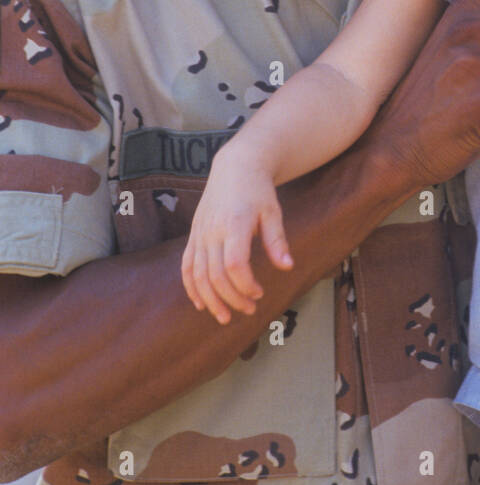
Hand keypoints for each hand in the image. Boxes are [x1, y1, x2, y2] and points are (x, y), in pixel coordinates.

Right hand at [181, 151, 292, 324]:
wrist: (235, 167)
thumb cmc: (258, 190)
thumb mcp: (273, 211)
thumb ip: (277, 241)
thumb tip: (287, 267)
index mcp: (234, 224)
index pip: (234, 264)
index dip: (245, 285)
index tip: (260, 293)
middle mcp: (212, 230)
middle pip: (215, 275)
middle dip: (232, 298)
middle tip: (249, 310)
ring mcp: (200, 234)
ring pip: (198, 275)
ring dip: (211, 299)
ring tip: (225, 317)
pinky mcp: (194, 235)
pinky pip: (187, 266)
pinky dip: (191, 287)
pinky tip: (201, 303)